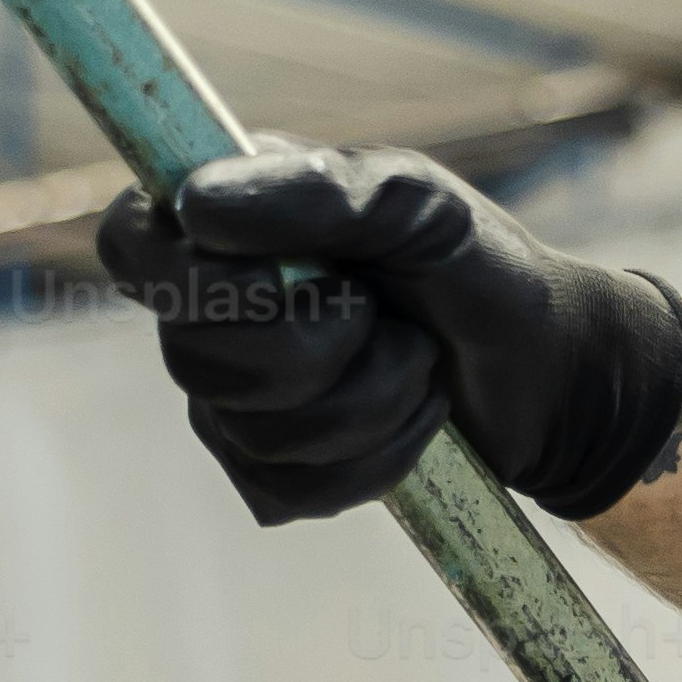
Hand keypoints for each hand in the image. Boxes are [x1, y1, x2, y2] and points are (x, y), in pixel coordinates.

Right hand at [91, 138, 681, 526]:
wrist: (552, 375)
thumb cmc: (483, 269)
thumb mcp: (421, 206)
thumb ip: (319, 192)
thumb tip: (196, 205)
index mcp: (231, 217)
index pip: (129, 243)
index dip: (181, 276)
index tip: (270, 278)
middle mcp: (217, 306)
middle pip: (193, 355)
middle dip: (318, 348)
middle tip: (385, 314)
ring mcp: (239, 394)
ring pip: (250, 430)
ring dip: (365, 403)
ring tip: (417, 363)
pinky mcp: (274, 468)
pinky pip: (284, 490)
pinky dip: (371, 462)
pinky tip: (412, 422)